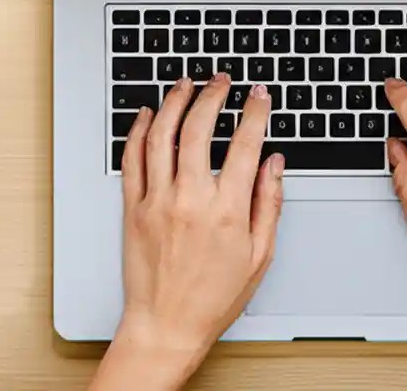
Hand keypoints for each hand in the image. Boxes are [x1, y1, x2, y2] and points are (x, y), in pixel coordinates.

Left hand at [91, 74, 283, 390]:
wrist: (167, 324)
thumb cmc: (213, 297)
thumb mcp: (259, 255)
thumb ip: (269, 204)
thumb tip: (274, 165)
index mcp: (227, 210)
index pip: (245, 145)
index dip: (254, 112)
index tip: (258, 95)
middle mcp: (191, 199)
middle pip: (200, 128)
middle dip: (213, 95)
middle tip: (220, 81)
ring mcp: (158, 201)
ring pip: (162, 135)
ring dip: (175, 102)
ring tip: (185, 84)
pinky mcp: (133, 208)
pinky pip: (132, 159)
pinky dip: (139, 131)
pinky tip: (149, 114)